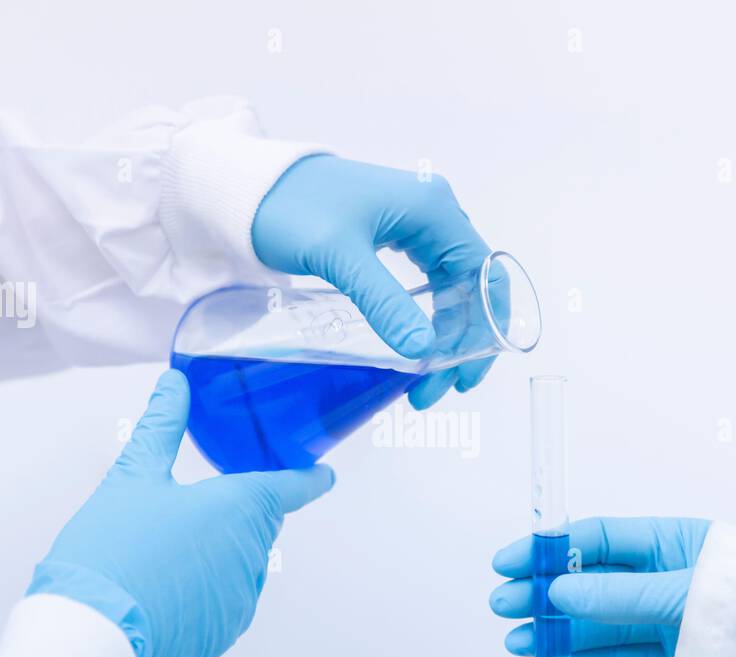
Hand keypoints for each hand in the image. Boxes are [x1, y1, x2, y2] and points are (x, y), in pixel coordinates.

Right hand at [27, 369, 334, 656]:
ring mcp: (242, 596)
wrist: (90, 626)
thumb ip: (162, 425)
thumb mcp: (133, 475)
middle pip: (258, 523)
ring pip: (242, 562)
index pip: (291, 487)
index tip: (323, 475)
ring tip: (163, 554)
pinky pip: (228, 600)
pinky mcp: (225, 631)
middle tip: (188, 513)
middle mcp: (252, 552)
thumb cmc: (112, 546)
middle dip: (234, 514)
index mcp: (240, 506)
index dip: (308, 478)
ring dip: (217, 552)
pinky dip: (206, 590)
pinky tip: (166, 588)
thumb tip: (175, 384)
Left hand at [252, 155, 494, 407]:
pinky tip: (413, 345)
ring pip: (451, 288)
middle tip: (435, 388)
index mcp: (433, 209)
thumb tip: (423, 351)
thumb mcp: (340, 256)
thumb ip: (384, 302)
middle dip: (461, 341)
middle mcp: (434, 212)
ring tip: (424, 379)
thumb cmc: (292, 207)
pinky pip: (428, 282)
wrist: (250, 188)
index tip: (462, 374)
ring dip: (445, 334)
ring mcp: (415, 223)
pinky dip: (426, 318)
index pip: (484, 275)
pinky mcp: (394, 235)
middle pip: (472, 286)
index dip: (483, 328)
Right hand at [489, 518, 711, 656]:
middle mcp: (664, 576)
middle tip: (504, 604)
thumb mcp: (683, 594)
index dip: (550, 548)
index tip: (511, 561)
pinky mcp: (671, 654)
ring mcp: (666, 617)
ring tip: (519, 642)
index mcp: (672, 541)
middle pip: (591, 580)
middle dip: (544, 592)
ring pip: (598, 620)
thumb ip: (620, 594)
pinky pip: (618, 653)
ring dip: (557, 630)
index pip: (597, 538)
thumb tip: (559, 589)